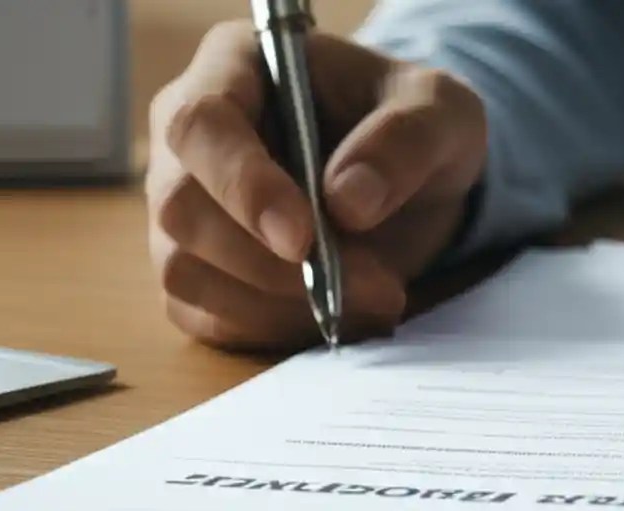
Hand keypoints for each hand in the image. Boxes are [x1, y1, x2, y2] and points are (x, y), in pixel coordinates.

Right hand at [146, 21, 486, 349]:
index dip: (242, 186)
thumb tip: (347, 200)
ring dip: (280, 304)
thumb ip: (404, 141)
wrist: (412, 184)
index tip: (302, 238)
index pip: (201, 125)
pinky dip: (275, 329)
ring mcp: (185, 209)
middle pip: (181, 210)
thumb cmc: (413, 127)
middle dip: (273, 265)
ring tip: (372, 299)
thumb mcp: (441, 113)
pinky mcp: (199, 272)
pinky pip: (207, 317)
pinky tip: (339, 315)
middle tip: (372, 283)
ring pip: (186, 273)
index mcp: (234, 67)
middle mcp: (190, 140)